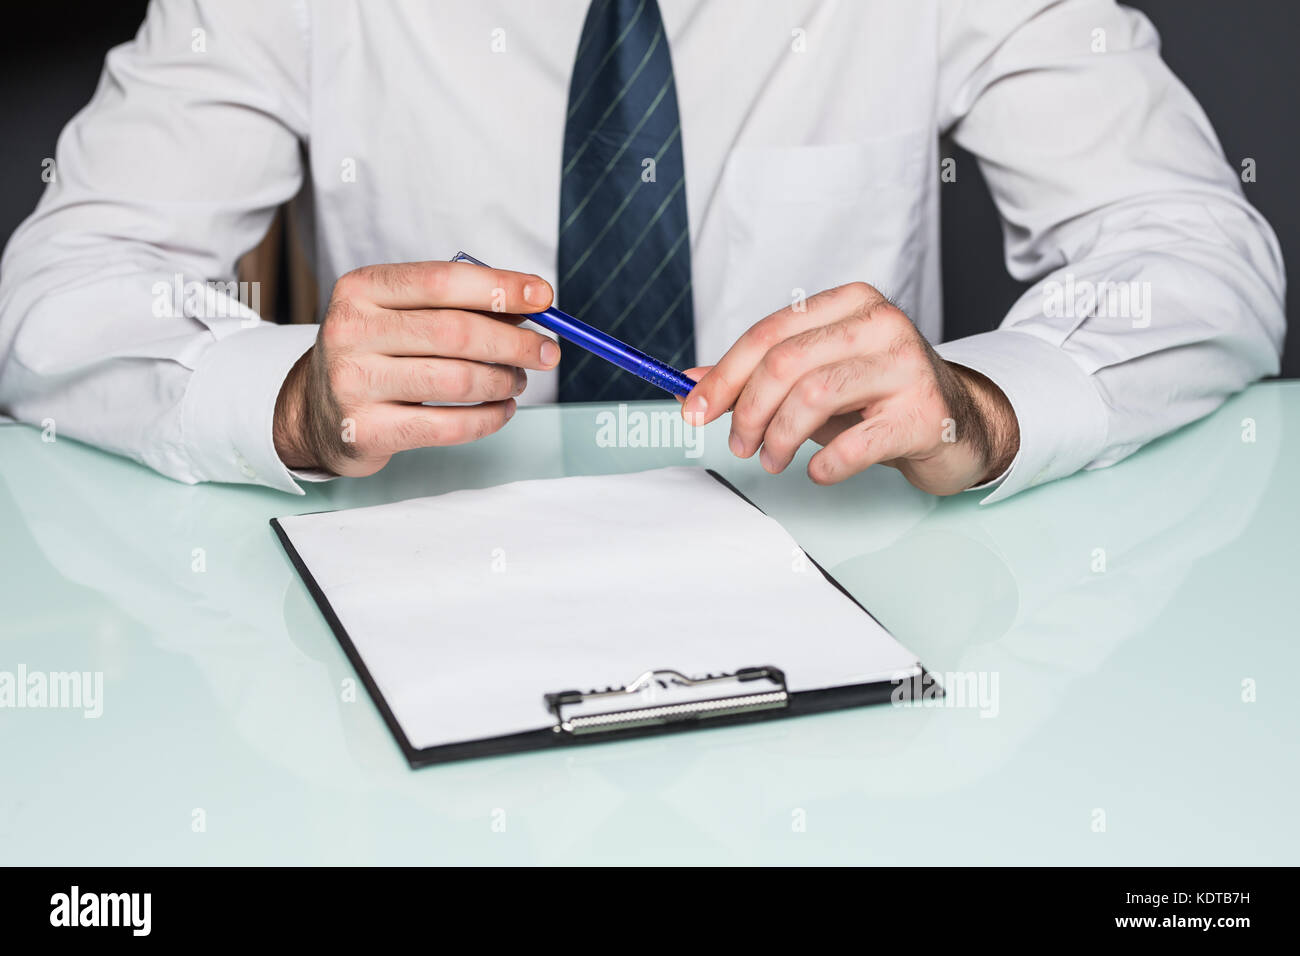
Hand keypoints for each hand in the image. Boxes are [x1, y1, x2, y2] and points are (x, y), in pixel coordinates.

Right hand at [274, 260, 559, 475]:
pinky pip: (448, 427)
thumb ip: (458, 306)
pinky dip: (488, 419)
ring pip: (457, 381)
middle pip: (456, 332)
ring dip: (503, 382)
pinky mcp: (366, 431)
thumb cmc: (376, 353)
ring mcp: (353, 383)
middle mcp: (351, 331)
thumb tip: (533, 306)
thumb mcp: (402, 315)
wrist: (317, 411)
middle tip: (547, 352)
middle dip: (514, 343)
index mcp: (362, 288)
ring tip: (517, 381)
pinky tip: (501, 410)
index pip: (442, 281)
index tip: (544, 295)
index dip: (500, 287)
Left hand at [679, 282, 1018, 493]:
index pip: (769, 333)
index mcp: (849, 303)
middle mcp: (880, 324)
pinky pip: (857, 443)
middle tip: (739, 445)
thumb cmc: (878, 399)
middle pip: (786, 362)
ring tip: (773, 460)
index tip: (693, 411)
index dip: (724, 376)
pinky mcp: (924, 414)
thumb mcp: (815, 378)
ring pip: (814, 396)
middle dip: (747, 410)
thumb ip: (756, 377)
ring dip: (780, 438)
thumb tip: (690, 384)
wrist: (958, 425)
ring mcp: (907, 366)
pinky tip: (818, 471)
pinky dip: (825, 464)